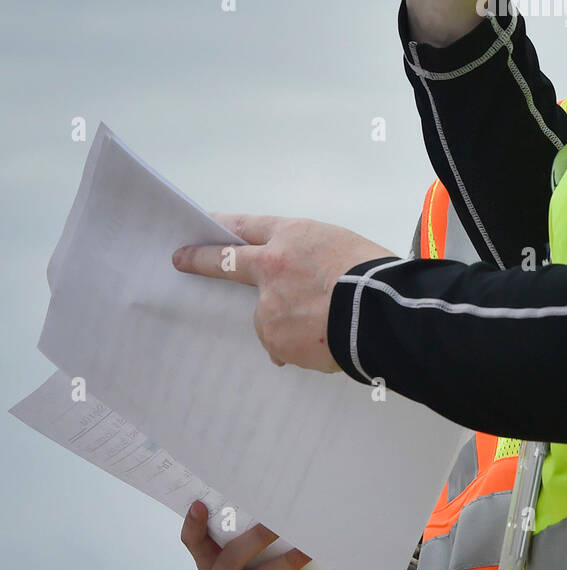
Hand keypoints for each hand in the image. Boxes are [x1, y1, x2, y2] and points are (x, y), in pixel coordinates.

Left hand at [172, 214, 395, 370]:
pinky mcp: (274, 338)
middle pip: (227, 261)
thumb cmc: (374, 275)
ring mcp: (269, 305)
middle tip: (182, 259)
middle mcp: (272, 266)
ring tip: (326, 324)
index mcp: (293, 236)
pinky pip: (282, 344)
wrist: (382, 314)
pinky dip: (298, 346)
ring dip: (287, 320)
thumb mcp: (342, 247)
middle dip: (201, 259)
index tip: (204, 224)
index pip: (248, 226)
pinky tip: (324, 342)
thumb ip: (311, 260)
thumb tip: (305, 286)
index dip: (224, 224)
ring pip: (268, 313)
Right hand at [181, 501, 333, 569]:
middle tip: (281, 524)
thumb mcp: (268, 553)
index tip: (199, 505)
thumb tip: (276, 509)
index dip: (194, 525)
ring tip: (304, 553)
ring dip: (284, 564)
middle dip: (257, 539)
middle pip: (229, 560)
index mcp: (213, 566)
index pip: (196, 544)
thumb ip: (261, 537)